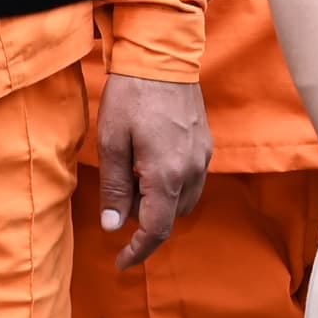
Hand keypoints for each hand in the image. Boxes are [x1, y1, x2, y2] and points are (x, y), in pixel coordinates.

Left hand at [94, 73, 212, 271]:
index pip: (156, 229)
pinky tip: (152, 164)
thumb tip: (114, 226)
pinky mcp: (206, 144)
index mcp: (166, 175)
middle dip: (147, 220)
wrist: (162, 55)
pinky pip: (192, 179)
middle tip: (119, 202)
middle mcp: (192, 171)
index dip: (138, 251)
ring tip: (134, 179)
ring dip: (161, 203)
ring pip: (185, 200)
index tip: (121, 262)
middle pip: (172, 217)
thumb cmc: (131, 96)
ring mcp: (203, 157)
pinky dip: (173, 185)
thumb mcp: (111, 142)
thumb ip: (114, 188)